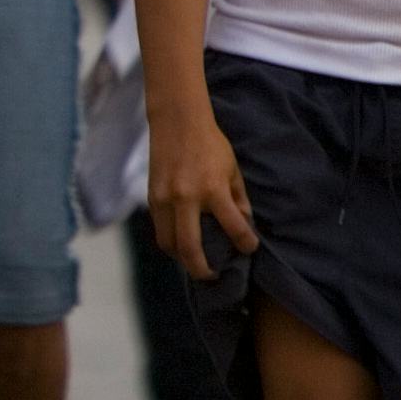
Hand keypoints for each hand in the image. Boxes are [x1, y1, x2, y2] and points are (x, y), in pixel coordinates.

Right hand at [144, 92, 254, 272]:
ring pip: (168, 243)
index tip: (249, 248)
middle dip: (201, 270)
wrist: (177, 122)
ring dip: (181, 258)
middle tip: (212, 277)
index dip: (246, 244)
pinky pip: (160, 229)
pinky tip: (182, 241)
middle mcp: (186, 198)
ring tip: (194, 261)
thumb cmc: (211, 144)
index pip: (234, 228)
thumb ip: (238, 199)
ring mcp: (164, 199)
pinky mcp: (152, 197)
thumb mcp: (232, 170)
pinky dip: (171, 240)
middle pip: (189, 248)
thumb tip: (242, 225)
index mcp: (213, 190)